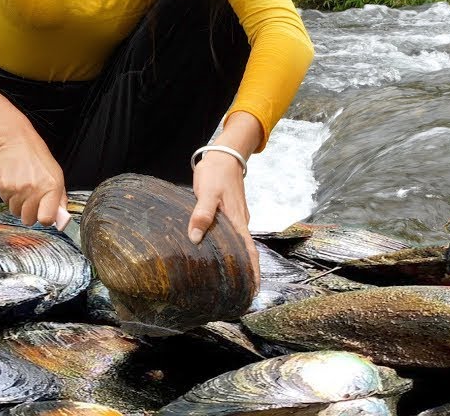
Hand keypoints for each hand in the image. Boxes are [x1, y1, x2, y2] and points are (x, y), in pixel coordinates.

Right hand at [0, 130, 69, 229]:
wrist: (16, 141)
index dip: (44, 218)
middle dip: (29, 212)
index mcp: (51, 187)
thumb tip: (62, 221)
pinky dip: (8, 195)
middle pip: (28, 220)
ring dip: (18, 203)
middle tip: (31, 198)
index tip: (43, 213)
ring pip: (15, 211)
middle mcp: (34, 189)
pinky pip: (4, 201)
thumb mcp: (56, 175)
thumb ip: (60, 199)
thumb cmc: (38, 158)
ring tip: (22, 186)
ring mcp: (17, 188)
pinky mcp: (3, 185)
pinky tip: (14, 181)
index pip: (46, 219)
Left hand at [188, 152, 260, 288]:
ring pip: (239, 244)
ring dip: (238, 261)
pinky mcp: (231, 213)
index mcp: (237, 221)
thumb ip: (201, 215)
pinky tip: (220, 253)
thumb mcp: (206, 193)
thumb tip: (195, 238)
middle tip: (239, 294)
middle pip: (246, 252)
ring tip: (229, 280)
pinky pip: (233, 235)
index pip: (250, 252)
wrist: (225, 156)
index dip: (254, 272)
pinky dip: (231, 248)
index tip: (255, 291)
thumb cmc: (215, 174)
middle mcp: (240, 223)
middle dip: (246, 273)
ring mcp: (237, 218)